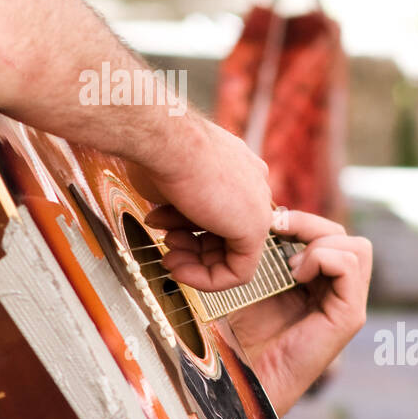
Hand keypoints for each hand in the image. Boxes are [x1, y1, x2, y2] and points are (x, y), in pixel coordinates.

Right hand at [137, 117, 273, 292]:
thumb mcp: (170, 185)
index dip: (187, 230)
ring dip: (194, 264)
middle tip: (166, 250)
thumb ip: (179, 207)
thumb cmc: (159, 152)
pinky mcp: (255, 229)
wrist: (165, 139)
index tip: (164, 232)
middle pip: (225, 235)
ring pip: (231, 255)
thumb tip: (168, 223)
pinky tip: (181, 271)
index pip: (218, 213)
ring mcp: (258, 206)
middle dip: (190, 248)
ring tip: (168, 256)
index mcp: (237, 170)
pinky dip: (207, 279)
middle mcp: (253, 186)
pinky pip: (238, 272)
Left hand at [226, 209, 371, 415]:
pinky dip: (322, 258)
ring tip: (288, 264)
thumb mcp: (249, 283)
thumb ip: (263, 254)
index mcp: (315, 284)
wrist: (237, 380)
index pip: (328, 234)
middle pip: (345, 236)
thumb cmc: (234, 336)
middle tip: (277, 230)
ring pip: (357, 247)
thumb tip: (264, 215)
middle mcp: (336, 294)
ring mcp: (345, 306)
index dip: (301, 220)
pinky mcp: (347, 318)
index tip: (269, 220)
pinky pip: (350, 267)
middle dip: (311, 224)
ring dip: (319, 242)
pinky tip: (294, 275)